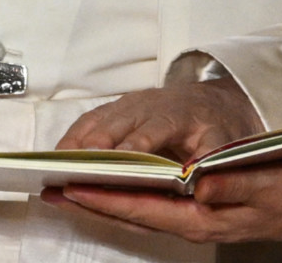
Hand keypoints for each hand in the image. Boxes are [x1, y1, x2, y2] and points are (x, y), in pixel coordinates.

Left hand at [46, 163, 281, 242]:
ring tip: (74, 187)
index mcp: (205, 219)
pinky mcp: (205, 208)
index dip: (105, 198)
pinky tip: (118, 185)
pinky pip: (158, 203)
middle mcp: (196, 222)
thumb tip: (197, 181)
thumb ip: (232, 183)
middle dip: (92, 201)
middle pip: (133, 213)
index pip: (143, 209)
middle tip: (54, 190)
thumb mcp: (268, 184)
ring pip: (142, 209)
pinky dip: (132, 193)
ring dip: (107, 198)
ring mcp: (199, 217)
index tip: (71, 188)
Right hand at [57, 77, 263, 161]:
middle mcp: (148, 105)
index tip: (118, 160)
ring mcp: (128, 105)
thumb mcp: (224, 142)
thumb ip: (211, 159)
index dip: (134, 145)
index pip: (151, 129)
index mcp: (176, 114)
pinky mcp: (116, 109)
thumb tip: (198, 181)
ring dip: (76, 141)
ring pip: (97, 120)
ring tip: (57, 166)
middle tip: (75, 165)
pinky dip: (73, 137)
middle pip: (116, 123)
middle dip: (95, 143)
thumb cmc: (216, 126)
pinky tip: (59, 157)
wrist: (212, 101)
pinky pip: (89, 120)